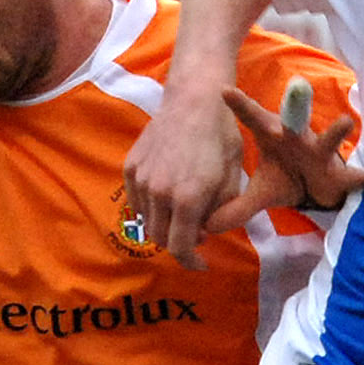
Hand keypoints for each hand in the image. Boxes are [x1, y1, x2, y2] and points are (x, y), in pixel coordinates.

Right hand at [123, 86, 244, 269]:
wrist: (194, 100)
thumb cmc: (221, 139)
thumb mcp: (232, 180)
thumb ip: (220, 215)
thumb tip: (205, 234)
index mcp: (187, 199)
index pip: (181, 248)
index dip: (191, 261)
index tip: (201, 263)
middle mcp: (159, 193)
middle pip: (161, 238)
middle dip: (179, 243)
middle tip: (196, 233)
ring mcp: (141, 180)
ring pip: (147, 220)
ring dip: (164, 224)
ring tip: (182, 210)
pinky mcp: (131, 167)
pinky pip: (137, 200)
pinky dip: (151, 206)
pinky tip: (167, 194)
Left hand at [204, 78, 363, 235]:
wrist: (318, 191)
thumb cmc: (285, 179)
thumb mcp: (259, 194)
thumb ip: (235, 207)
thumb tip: (207, 226)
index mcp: (274, 137)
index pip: (253, 118)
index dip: (240, 104)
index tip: (224, 90)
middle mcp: (297, 139)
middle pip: (295, 118)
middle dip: (296, 104)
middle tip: (297, 86)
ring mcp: (319, 154)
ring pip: (328, 140)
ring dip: (336, 132)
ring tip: (345, 123)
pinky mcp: (337, 173)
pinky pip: (349, 175)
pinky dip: (357, 177)